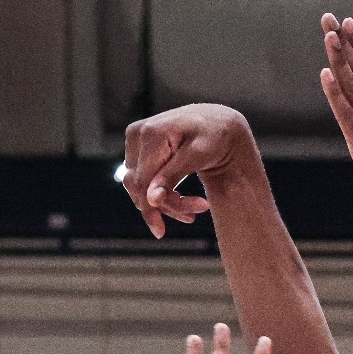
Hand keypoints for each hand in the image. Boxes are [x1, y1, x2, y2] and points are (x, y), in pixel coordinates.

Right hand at [121, 103, 254, 237]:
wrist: (217, 122)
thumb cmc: (214, 136)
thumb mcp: (199, 155)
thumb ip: (173, 175)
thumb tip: (151, 199)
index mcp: (152, 133)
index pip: (142, 181)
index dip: (149, 209)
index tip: (160, 231)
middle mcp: (137, 134)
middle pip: (140, 185)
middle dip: (166, 205)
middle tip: (194, 213)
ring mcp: (135, 140)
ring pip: (140, 185)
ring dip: (166, 202)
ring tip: (196, 207)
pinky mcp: (137, 148)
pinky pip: (143, 179)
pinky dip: (162, 193)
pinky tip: (184, 201)